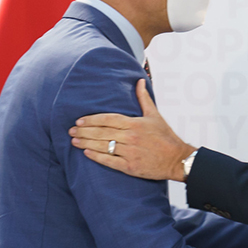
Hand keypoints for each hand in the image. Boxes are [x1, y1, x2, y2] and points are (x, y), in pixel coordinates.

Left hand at [69, 79, 194, 181]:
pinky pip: (109, 161)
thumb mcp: (155, 115)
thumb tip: (139, 81)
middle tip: (70, 130)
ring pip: (103, 146)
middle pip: (101, 132)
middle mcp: (130, 137)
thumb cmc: (166, 137)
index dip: (91, 119)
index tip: (79, 120)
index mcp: (135, 123)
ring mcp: (130, 152)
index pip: (108, 119)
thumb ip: (143, 98)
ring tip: (73, 141)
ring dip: (86, 143)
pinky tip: (86, 153)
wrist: (177, 159)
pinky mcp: (130, 167)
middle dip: (84, 131)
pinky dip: (97, 157)